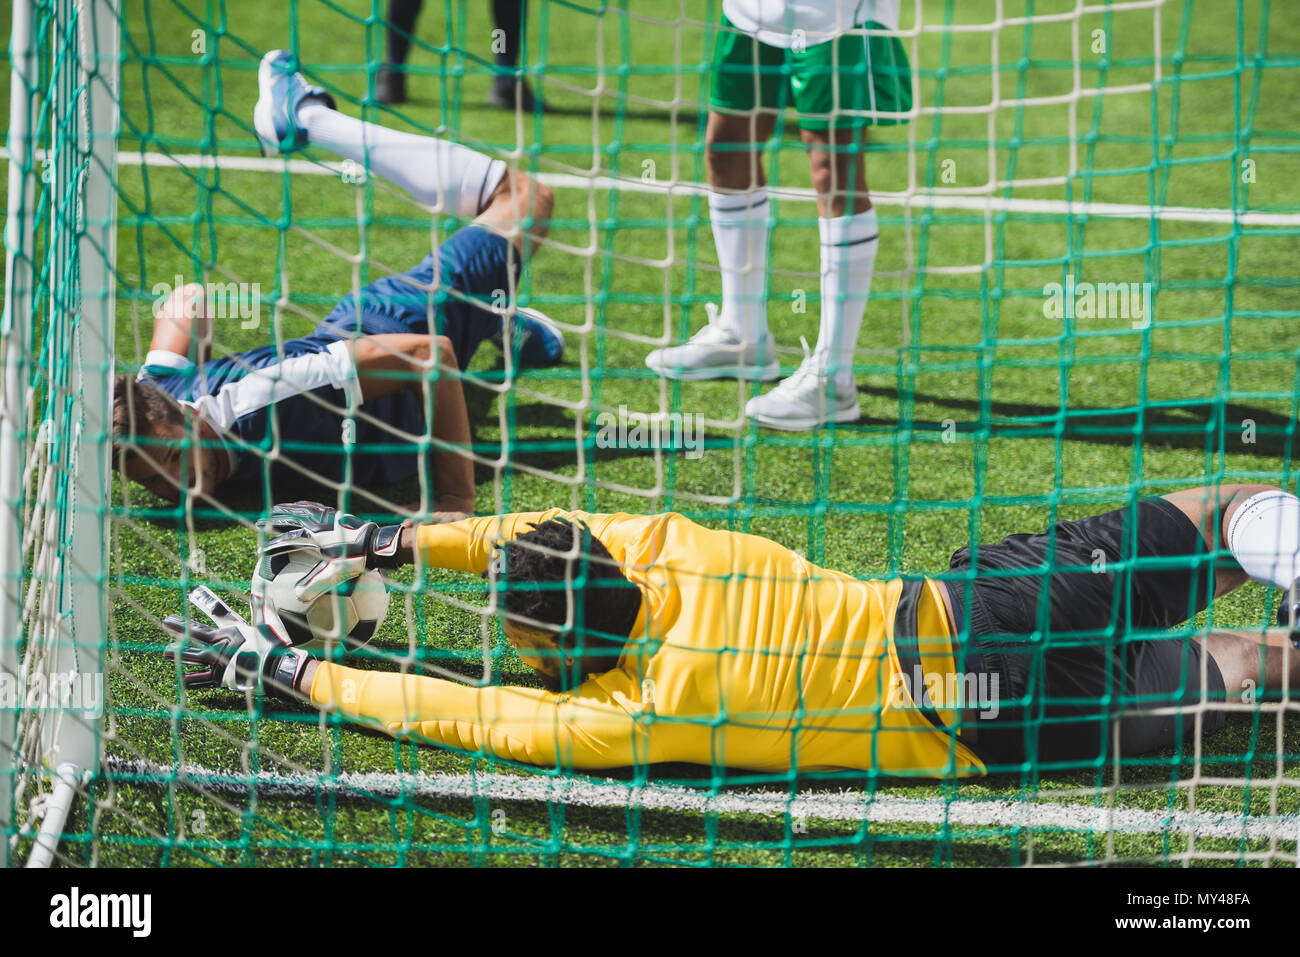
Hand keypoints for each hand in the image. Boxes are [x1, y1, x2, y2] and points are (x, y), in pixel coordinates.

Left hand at [161, 585, 309, 694]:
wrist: (276, 669)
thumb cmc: (272, 645)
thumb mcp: (268, 623)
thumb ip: (260, 607)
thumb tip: (259, 591)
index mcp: (227, 635)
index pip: (198, 627)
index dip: (181, 623)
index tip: (168, 620)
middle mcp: (218, 650)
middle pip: (191, 643)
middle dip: (177, 638)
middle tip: (165, 632)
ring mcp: (217, 665)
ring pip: (193, 661)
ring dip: (179, 657)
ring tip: (166, 655)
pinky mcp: (221, 680)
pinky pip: (201, 681)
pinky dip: (192, 680)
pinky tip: (183, 681)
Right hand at [258, 501, 403, 599]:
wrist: (376, 544)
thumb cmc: (356, 561)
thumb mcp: (335, 576)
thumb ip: (315, 585)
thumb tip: (299, 596)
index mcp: (314, 537)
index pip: (287, 540)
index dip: (273, 546)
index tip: (261, 551)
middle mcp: (318, 523)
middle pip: (291, 518)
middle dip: (274, 520)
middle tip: (261, 522)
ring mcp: (328, 516)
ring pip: (303, 509)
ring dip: (289, 510)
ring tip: (278, 509)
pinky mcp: (337, 514)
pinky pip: (316, 507)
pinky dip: (306, 506)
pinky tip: (305, 506)